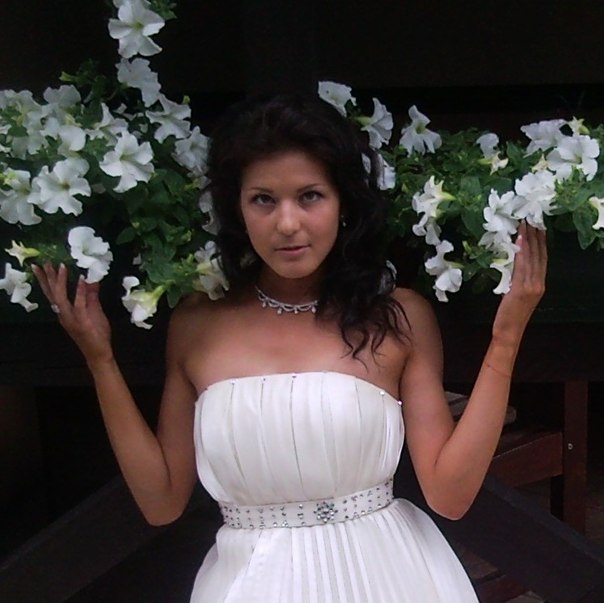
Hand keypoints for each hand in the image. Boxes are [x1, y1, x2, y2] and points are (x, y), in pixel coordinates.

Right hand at [32, 263, 113, 366]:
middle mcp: (64, 315)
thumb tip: (92, 279)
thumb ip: (91, 296)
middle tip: (44, 262)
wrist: (98, 353)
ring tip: (61, 267)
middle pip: (52, 294)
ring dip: (61, 282)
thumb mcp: (94, 311)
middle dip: (47, 277)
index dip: (47, 280)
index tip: (42, 266)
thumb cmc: (96, 334)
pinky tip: (81, 280)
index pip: (53, 294)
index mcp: (64, 313)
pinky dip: (79, 292)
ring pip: (61, 298)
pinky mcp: (81, 322)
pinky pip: (79, 305)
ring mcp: (71, 319)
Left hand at [492, 222, 546, 344]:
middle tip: (532, 217)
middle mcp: (539, 283)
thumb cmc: (509, 315)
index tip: (538, 226)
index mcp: (539, 284)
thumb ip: (516, 279)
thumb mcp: (515, 294)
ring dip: (528, 238)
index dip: (541, 242)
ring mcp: (532, 286)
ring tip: (525, 222)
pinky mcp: (521, 289)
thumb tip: (511, 263)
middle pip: (539, 254)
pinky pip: (522, 266)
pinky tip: (520, 239)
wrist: (508, 332)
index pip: (542, 258)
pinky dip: (522, 251)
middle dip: (536, 235)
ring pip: (531, 257)